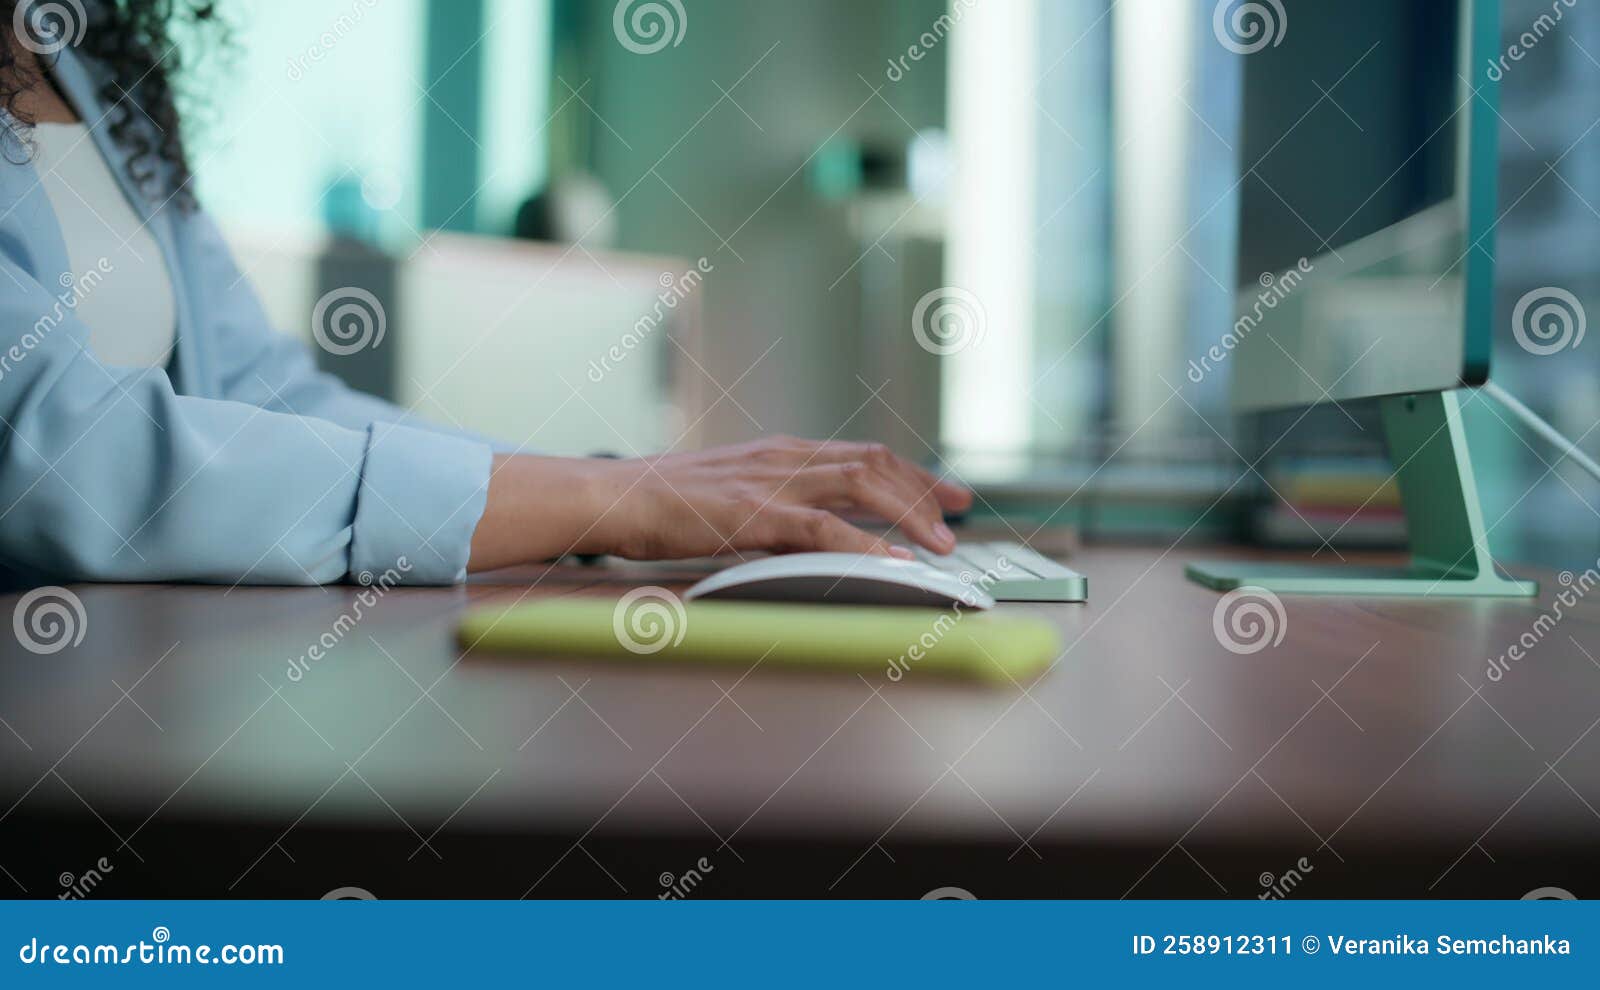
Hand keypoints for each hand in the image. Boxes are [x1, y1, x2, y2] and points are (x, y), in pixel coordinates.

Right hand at [467, 437, 972, 570]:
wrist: (615, 496)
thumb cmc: (667, 502)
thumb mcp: (733, 490)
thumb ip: (776, 500)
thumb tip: (815, 525)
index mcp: (784, 452)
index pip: (864, 453)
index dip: (913, 473)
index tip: (948, 494)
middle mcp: (787, 458)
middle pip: (875, 463)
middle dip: (926, 489)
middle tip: (960, 515)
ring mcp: (772, 483)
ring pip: (862, 486)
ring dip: (909, 517)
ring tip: (939, 546)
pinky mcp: (755, 514)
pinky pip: (824, 527)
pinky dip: (866, 544)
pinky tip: (894, 562)